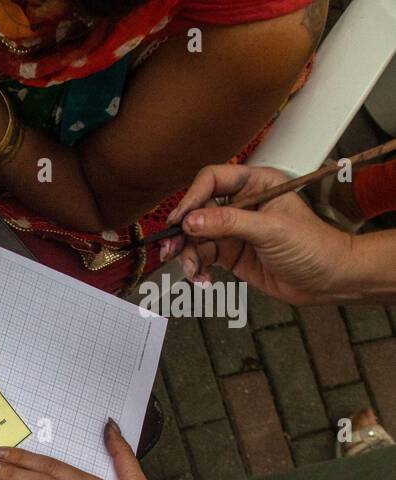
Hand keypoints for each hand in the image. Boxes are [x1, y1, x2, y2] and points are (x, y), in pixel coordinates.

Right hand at [161, 164, 356, 304]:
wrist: (326, 280)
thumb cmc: (312, 246)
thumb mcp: (270, 230)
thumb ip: (229, 223)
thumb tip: (191, 221)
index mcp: (256, 184)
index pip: (212, 180)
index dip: (192, 197)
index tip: (179, 220)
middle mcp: (241, 203)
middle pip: (197, 210)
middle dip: (183, 232)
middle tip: (172, 249)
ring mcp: (233, 229)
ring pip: (196, 237)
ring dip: (190, 255)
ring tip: (195, 271)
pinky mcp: (230, 253)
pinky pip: (203, 256)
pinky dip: (198, 268)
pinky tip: (204, 279)